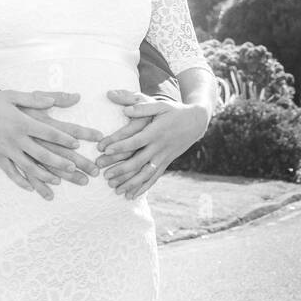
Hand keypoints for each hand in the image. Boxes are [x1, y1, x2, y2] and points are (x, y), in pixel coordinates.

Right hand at [0, 91, 100, 199]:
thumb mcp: (11, 95)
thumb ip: (34, 98)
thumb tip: (52, 100)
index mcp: (22, 122)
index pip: (48, 132)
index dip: (64, 138)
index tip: (77, 144)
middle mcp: (16, 139)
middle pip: (42, 153)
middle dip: (60, 162)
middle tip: (74, 168)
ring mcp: (6, 150)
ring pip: (29, 167)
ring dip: (45, 176)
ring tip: (58, 182)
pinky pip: (10, 173)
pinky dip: (21, 181)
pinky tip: (30, 188)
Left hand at [95, 89, 210, 198]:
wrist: (196, 122)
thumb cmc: (174, 111)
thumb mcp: (160, 104)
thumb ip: (142, 107)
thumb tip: (125, 110)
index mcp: (156, 131)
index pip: (135, 140)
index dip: (120, 146)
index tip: (104, 150)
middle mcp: (159, 147)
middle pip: (138, 161)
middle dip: (121, 169)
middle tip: (104, 175)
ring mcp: (164, 157)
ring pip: (146, 174)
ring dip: (130, 183)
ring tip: (114, 189)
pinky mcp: (166, 163)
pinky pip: (154, 178)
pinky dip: (143, 188)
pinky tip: (131, 196)